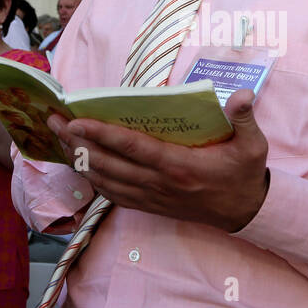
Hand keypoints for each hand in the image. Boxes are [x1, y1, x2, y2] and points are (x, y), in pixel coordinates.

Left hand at [46, 89, 269, 231]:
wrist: (245, 213)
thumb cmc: (245, 175)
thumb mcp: (253, 146)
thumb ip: (245, 119)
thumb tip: (243, 94)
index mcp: (179, 166)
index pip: (131, 147)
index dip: (101, 134)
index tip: (76, 120)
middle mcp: (159, 184)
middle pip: (108, 163)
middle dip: (77, 143)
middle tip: (54, 122)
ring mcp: (152, 198)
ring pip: (105, 181)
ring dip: (80, 161)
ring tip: (61, 140)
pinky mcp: (150, 206)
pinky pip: (113, 195)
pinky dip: (94, 180)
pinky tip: (82, 167)